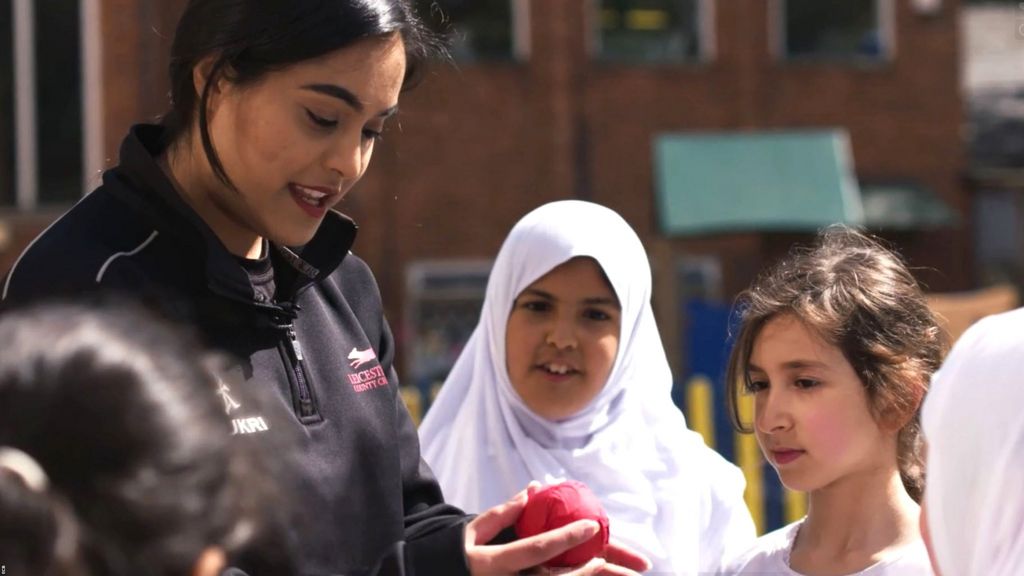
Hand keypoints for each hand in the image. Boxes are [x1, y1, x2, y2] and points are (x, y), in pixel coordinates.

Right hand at [464, 483, 650, 575]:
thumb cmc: (456, 554)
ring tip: (606, 572)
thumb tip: (532, 492)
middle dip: (584, 571)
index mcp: (495, 563)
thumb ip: (502, 514)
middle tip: (604, 559)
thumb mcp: (472, 531)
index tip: (591, 524)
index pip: (538, 548)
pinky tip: (586, 574)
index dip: (567, 536)